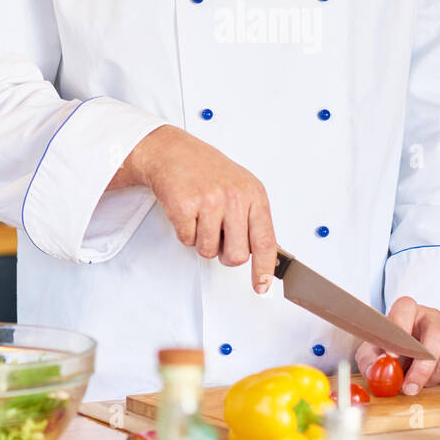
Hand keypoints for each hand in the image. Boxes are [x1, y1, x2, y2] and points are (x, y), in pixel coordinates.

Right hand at [109, 126, 277, 293]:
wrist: (174, 152)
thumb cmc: (209, 172)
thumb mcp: (242, 189)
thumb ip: (253, 220)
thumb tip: (262, 257)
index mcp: (254, 194)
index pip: (265, 241)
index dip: (264, 269)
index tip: (263, 287)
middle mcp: (235, 197)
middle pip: (237, 255)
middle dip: (226, 254)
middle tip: (218, 236)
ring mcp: (209, 201)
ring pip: (209, 251)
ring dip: (202, 240)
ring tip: (201, 216)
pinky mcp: (184, 206)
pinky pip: (187, 240)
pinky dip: (185, 232)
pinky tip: (188, 211)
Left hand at [355, 296, 439, 395]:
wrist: (415, 343)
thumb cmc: (394, 345)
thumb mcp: (373, 350)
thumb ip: (369, 361)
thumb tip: (375, 371)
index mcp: (406, 309)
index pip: (405, 310)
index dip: (399, 330)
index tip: (391, 355)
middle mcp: (431, 315)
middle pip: (435, 337)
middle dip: (422, 368)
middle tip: (409, 388)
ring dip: (431, 378)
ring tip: (417, 381)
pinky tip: (432, 375)